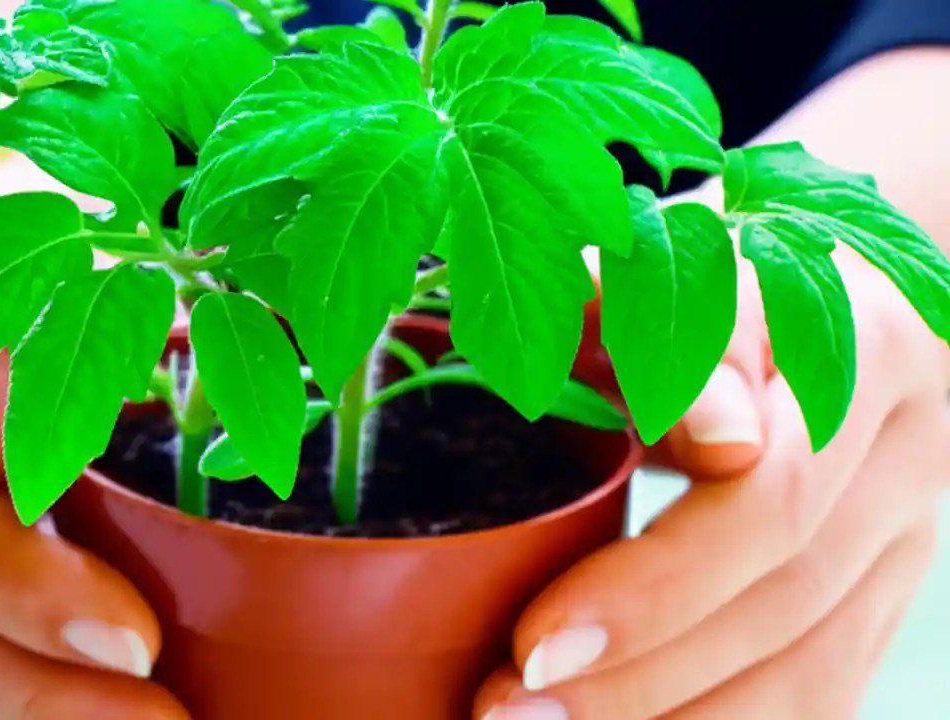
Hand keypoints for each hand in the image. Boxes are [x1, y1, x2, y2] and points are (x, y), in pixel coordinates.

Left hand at [477, 249, 949, 718]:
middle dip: (639, 660)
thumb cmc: (714, 276)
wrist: (840, 299)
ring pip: (808, 655)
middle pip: (785, 582)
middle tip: (510, 702)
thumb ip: (623, 312)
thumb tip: (616, 372)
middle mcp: (900, 439)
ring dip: (667, 714)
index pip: (766, 482)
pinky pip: (822, 687)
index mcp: (852, 340)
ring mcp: (907, 523)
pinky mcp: (887, 585)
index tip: (539, 638)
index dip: (657, 579)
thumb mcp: (665, 269)